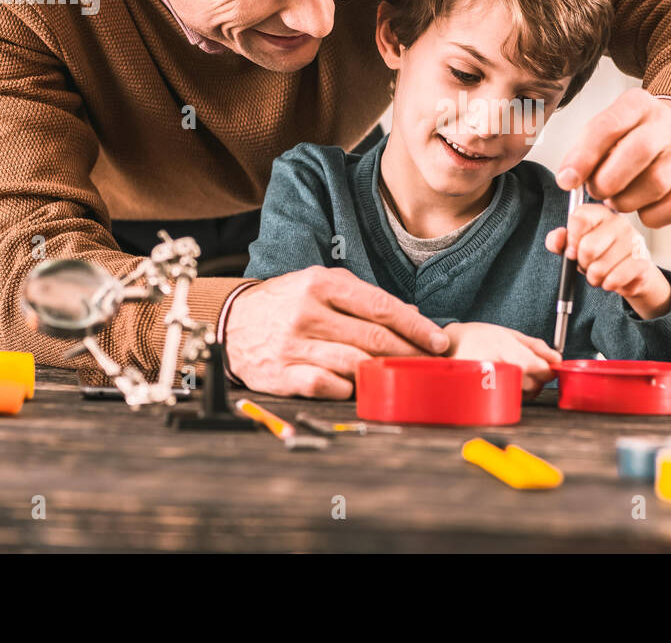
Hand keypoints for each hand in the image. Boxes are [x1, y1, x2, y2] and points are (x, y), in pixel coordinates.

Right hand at [225, 266, 448, 398]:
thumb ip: (363, 299)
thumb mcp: (320, 286)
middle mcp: (307, 313)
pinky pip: (326, 385)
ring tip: (405, 375)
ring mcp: (293, 345)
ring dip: (384, 371)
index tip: (438, 340)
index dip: (415, 326)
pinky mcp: (281, 374)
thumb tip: (413, 316)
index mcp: (320, 284)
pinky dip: (348, 387)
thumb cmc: (286, 303)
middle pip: (373, 337)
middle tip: (431, 363)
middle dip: (409, 352)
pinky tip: (361, 385)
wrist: (231, 323)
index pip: (380, 306)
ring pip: (354, 362)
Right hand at [443, 321, 561, 397]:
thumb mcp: (510, 333)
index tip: (545, 369)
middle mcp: (494, 365)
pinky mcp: (477, 395)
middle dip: (534, 381)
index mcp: (504, 347)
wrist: (448, 344)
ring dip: (521, 390)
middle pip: (530, 385)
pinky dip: (507, 396)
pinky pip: (503, 402)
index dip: (545, 370)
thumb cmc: (478, 337)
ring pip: (519, 397)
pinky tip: (499, 384)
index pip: (537, 367)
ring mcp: (484, 382)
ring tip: (507, 375)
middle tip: (522, 370)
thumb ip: (536, 347)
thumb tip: (556, 359)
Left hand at [546, 202, 670, 319]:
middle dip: (582, 264)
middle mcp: (618, 221)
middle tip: (588, 265)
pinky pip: (615, 279)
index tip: (572, 249)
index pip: (579, 218)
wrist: (631, 272)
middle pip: (587, 248)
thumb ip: (559, 241)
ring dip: (595, 278)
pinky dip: (608, 285)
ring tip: (601, 273)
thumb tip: (557, 239)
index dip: (571, 240)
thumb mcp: (574, 247)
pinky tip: (613, 280)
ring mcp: (633, 240)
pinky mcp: (642, 261)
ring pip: (599, 268)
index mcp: (599, 213)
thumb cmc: (601, 255)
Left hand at [555, 90, 670, 227]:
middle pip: (638, 152)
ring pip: (655, 184)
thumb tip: (568, 179)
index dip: (584, 157)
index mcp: (639, 105)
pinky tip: (640, 206)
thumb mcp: (610, 128)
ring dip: (625, 201)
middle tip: (596, 191)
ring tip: (616, 198)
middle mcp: (668, 125)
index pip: (609, 126)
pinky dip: (649, 215)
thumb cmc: (633, 137)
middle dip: (607, 180)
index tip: (566, 181)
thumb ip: (586, 149)